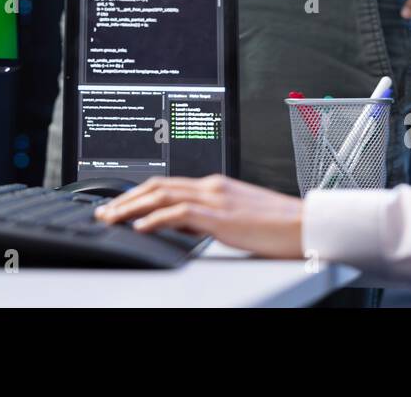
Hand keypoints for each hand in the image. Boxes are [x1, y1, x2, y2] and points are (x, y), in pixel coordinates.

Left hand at [95, 175, 303, 259]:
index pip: (167, 184)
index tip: (119, 205)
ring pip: (162, 195)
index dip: (138, 193)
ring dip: (132, 207)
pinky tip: (141, 226)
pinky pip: (181, 213)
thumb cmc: (277, 226)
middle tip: (104, 211)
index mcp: (215, 186)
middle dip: (126, 198)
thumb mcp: (236, 218)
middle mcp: (212, 186)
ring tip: (112, 218)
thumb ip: (209, 218)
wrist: (307, 225)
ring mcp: (216, 199)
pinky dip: (156, 218)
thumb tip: (182, 226)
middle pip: (158, 185)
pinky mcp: (222, 216)